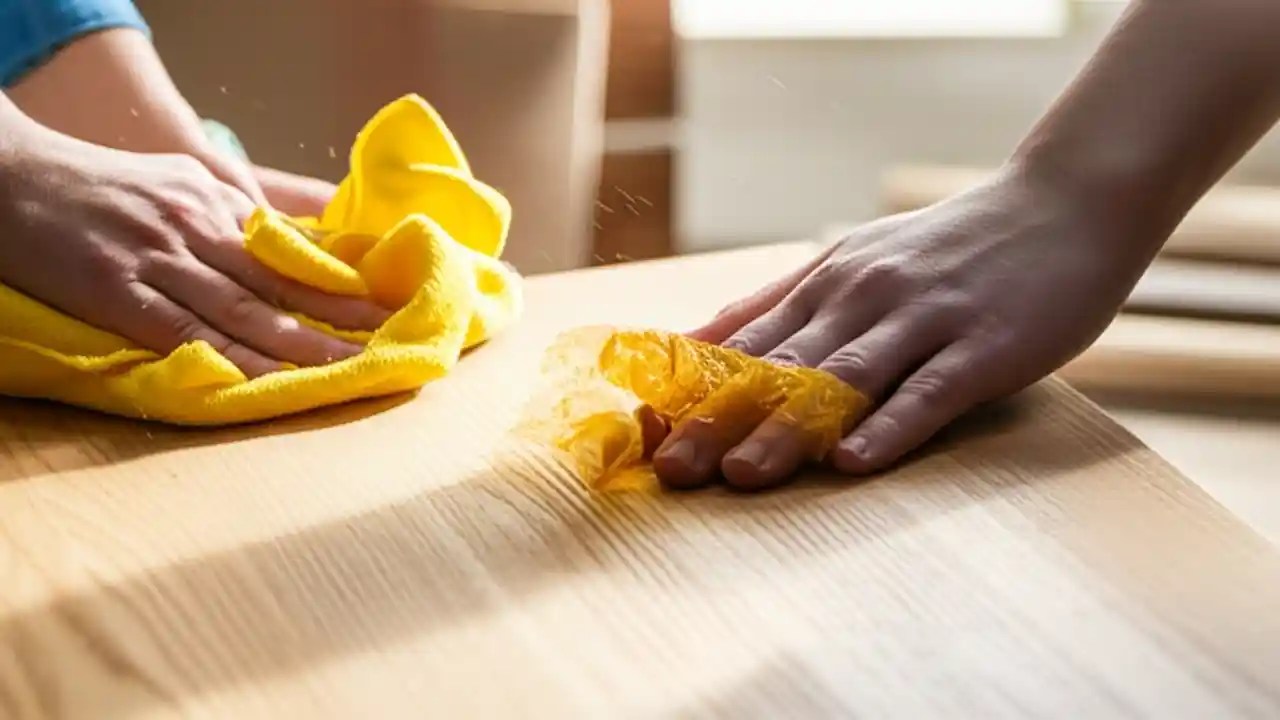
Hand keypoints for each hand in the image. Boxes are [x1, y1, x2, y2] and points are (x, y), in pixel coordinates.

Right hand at [0, 133, 389, 377]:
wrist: (7, 175)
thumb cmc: (97, 182)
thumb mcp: (174, 177)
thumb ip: (228, 208)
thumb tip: (285, 240)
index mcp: (212, 199)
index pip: (287, 247)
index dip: (337, 279)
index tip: (384, 302)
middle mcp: (195, 226)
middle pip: (277, 279)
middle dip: (338, 312)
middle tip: (388, 336)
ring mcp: (157, 259)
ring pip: (241, 308)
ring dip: (298, 342)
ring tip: (346, 365)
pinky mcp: (118, 291)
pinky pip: (183, 332)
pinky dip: (229, 357)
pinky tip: (266, 379)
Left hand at [657, 166, 1158, 489]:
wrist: (1062, 203)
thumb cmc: (946, 248)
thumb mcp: (853, 259)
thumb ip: (781, 303)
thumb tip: (698, 343)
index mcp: (827, 282)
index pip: (745, 343)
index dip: (694, 391)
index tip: (647, 434)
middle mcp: (865, 296)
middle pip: (781, 366)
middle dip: (722, 419)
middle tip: (675, 470)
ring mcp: (925, 318)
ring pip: (845, 379)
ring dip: (791, 426)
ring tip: (745, 473)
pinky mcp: (985, 345)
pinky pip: (931, 390)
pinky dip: (892, 424)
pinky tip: (857, 460)